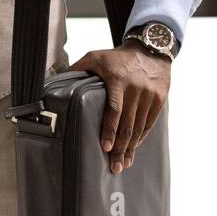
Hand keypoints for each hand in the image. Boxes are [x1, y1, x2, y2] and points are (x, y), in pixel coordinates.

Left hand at [68, 41, 170, 173]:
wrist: (151, 48)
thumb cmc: (118, 56)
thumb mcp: (95, 56)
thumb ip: (77, 69)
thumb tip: (56, 80)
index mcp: (117, 80)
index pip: (114, 109)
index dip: (110, 130)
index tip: (106, 148)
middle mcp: (136, 88)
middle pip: (128, 124)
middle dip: (121, 148)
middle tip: (115, 166)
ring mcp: (150, 95)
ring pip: (140, 127)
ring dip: (132, 147)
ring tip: (124, 163)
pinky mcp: (160, 99)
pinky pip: (150, 123)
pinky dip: (142, 137)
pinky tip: (134, 148)